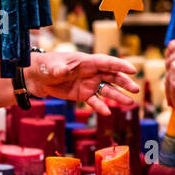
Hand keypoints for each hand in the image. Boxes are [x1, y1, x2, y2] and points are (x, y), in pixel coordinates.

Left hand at [24, 50, 140, 115]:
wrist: (38, 78)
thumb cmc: (47, 66)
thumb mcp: (52, 67)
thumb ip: (58, 69)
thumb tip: (62, 71)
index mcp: (87, 61)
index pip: (106, 62)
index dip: (120, 65)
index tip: (133, 70)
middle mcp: (91, 72)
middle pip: (112, 76)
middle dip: (124, 82)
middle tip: (136, 89)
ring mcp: (89, 84)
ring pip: (107, 90)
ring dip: (118, 96)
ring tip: (130, 103)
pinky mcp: (83, 95)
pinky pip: (94, 102)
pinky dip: (101, 107)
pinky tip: (108, 113)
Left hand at [164, 39, 174, 103]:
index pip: (173, 46)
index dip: (170, 55)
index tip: (169, 63)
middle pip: (169, 64)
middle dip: (171, 75)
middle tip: (173, 85)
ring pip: (168, 80)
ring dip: (171, 91)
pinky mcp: (173, 79)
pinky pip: (171, 91)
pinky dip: (174, 99)